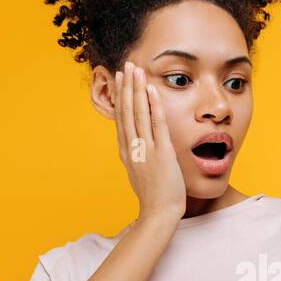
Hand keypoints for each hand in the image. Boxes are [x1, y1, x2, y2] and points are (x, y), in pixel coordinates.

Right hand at [114, 60, 185, 223]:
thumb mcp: (140, 173)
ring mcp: (145, 150)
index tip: (119, 80)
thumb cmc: (154, 197)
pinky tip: (152, 90)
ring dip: (136, 90)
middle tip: (126, 66)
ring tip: (135, 70)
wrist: (159, 214)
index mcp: (126, 151)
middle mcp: (132, 147)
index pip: (121, 118)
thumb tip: (137, 148)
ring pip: (138, 113)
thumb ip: (138, 157)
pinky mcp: (161, 153)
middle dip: (126, 87)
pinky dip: (154, 106)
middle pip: (126, 111)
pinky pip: (156, 124)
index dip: (120, 97)